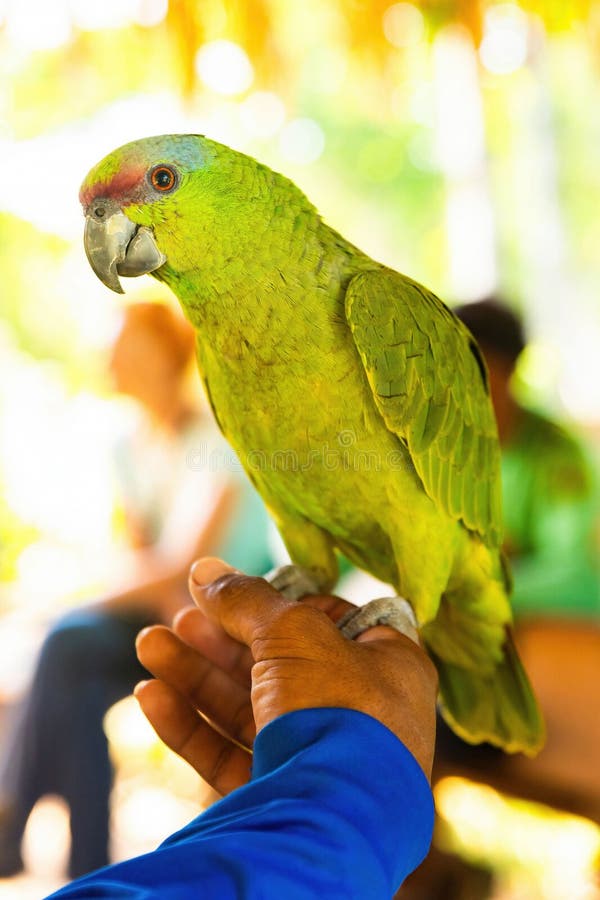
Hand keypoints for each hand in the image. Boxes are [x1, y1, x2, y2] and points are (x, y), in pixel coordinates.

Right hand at [135, 558, 436, 796]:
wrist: (335, 820)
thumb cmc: (334, 707)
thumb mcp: (293, 632)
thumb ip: (246, 599)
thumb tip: (204, 568)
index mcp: (384, 662)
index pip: (326, 620)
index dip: (275, 603)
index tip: (229, 592)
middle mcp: (358, 711)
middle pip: (278, 663)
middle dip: (220, 639)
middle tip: (179, 619)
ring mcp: (319, 759)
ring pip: (247, 709)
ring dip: (195, 675)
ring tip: (148, 644)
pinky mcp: (282, 796)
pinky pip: (232, 754)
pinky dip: (192, 725)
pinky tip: (149, 697)